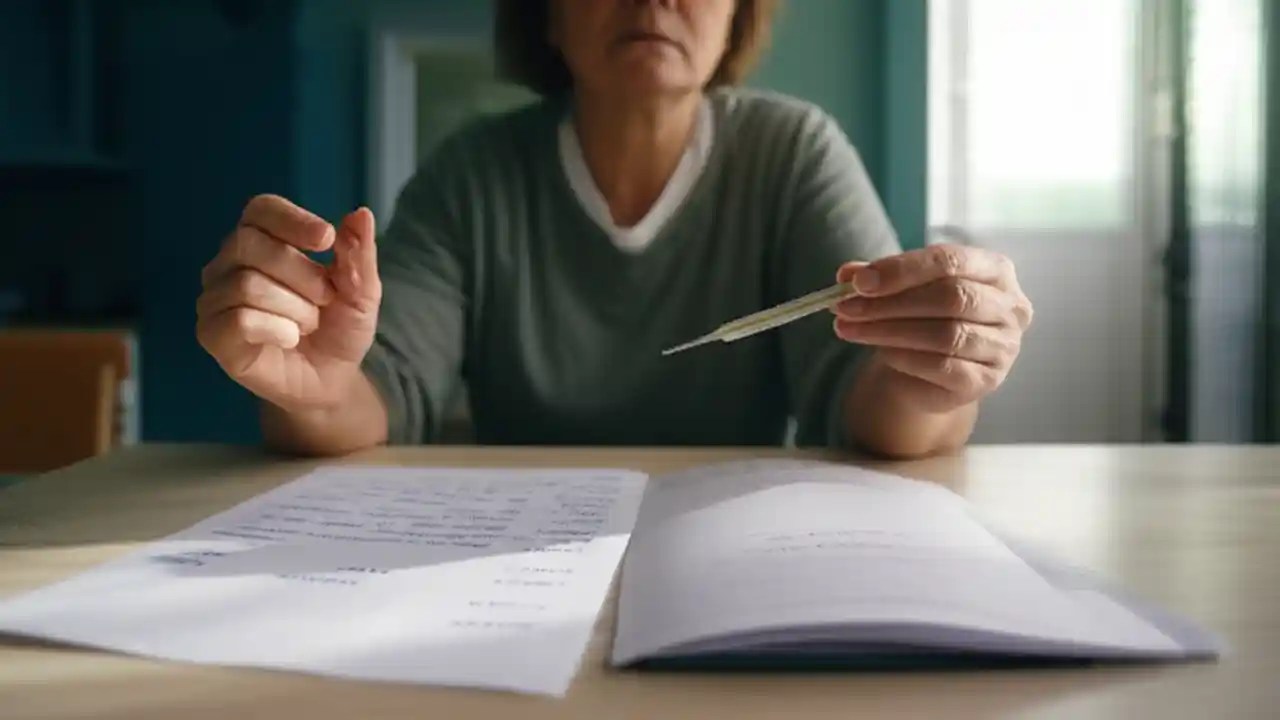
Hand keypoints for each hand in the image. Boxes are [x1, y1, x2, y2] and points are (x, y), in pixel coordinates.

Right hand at [197, 195, 381, 410]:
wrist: (330, 379)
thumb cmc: (338, 327)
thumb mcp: (362, 291)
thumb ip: (359, 254)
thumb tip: (361, 214)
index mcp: (262, 239)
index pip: (261, 209)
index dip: (292, 219)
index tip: (327, 239)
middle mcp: (228, 262)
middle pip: (249, 244)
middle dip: (301, 273)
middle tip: (326, 299)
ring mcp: (215, 298)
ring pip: (247, 285)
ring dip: (295, 309)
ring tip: (308, 325)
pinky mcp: (212, 334)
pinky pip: (239, 320)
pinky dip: (277, 330)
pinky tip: (288, 339)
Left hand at [831, 244, 1032, 412]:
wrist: (931, 372)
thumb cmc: (923, 317)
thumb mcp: (900, 289)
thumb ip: (877, 278)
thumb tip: (847, 274)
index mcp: (995, 269)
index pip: (951, 260)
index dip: (902, 270)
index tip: (858, 282)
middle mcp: (1010, 306)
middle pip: (950, 297)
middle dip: (890, 303)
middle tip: (845, 308)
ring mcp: (1004, 346)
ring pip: (946, 334)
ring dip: (889, 331)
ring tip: (850, 329)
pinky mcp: (988, 380)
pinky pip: (944, 367)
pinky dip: (905, 358)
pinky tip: (880, 353)